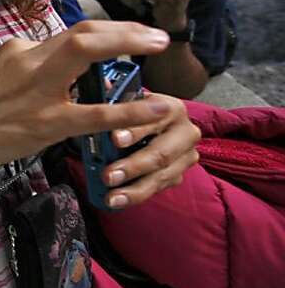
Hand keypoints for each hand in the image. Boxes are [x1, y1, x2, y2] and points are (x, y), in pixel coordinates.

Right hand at [0, 21, 175, 177]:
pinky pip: (95, 113)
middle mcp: (29, 59)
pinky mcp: (45, 122)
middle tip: (156, 35)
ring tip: (160, 48)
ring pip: (87, 53)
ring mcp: (38, 89)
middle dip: (124, 28)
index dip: (109, 31)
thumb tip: (66, 67)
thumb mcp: (1, 75)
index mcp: (20, 49)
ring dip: (128, 46)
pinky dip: (130, 110)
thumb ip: (34, 67)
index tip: (134, 32)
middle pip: (83, 31)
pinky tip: (155, 108)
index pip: (71, 33)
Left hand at [93, 91, 199, 208]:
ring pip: (161, 176)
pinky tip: (119, 201)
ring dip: (134, 189)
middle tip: (107, 176)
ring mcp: (186, 156)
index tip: (114, 139)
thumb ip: (113, 99)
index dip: (133, 130)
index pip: (152, 119)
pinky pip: (158, 188)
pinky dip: (137, 195)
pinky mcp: (178, 174)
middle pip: (161, 153)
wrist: (147, 127)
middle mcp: (185, 131)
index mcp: (169, 108)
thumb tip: (101, 85)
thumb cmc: (128, 111)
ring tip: (111, 197)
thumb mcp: (122, 101)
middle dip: (132, 166)